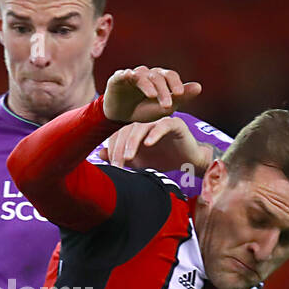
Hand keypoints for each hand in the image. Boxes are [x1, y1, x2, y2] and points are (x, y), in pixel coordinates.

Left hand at [97, 116, 213, 172]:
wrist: (189, 162)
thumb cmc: (163, 160)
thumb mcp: (139, 161)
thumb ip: (121, 156)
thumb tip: (100, 153)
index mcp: (136, 129)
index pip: (119, 134)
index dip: (113, 149)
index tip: (113, 166)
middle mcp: (146, 122)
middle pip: (127, 129)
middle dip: (120, 147)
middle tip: (118, 164)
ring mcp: (160, 121)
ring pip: (142, 126)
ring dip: (133, 142)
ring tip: (128, 157)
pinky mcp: (176, 123)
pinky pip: (163, 125)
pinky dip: (154, 134)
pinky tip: (148, 144)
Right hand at [102, 66, 201, 123]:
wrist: (121, 118)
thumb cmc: (145, 110)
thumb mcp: (164, 107)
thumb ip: (181, 97)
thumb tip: (199, 87)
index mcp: (160, 78)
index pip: (170, 76)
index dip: (175, 83)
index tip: (179, 94)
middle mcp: (147, 74)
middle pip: (157, 77)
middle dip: (163, 90)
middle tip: (167, 105)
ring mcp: (132, 75)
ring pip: (142, 76)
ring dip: (148, 85)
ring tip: (152, 96)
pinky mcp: (117, 79)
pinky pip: (122, 74)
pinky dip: (125, 74)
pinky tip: (128, 76)